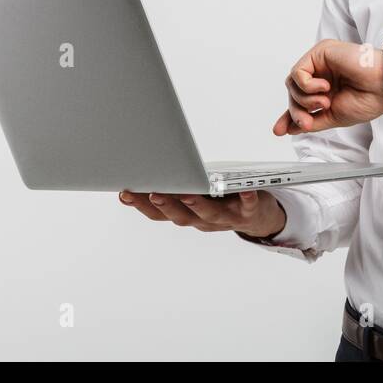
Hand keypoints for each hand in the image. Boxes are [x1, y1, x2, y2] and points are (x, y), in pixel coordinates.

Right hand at [119, 189, 285, 238]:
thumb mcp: (196, 193)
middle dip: (165, 205)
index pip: (159, 213)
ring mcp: (226, 218)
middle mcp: (203, 220)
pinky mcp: (249, 211)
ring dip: (197, 205)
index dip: (141, 205)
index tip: (124, 192)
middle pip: (181, 216)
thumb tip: (151, 163)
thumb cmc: (222, 200)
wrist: (259, 217)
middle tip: (153, 193)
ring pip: (209, 214)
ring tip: (188, 193)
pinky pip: (248, 205)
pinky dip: (247, 198)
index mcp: (187, 214)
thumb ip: (177, 184)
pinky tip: (245, 190)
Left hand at [274, 39, 382, 134]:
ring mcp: (321, 62)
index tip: (280, 130)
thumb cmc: (370, 99)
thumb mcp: (334, 117)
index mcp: (327, 88)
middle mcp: (323, 73)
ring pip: (293, 82)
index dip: (290, 115)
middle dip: (297, 111)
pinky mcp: (321, 52)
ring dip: (304, 99)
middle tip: (309, 121)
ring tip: (325, 102)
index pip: (301, 100)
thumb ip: (311, 120)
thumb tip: (290, 128)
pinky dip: (307, 86)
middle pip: (293, 92)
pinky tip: (325, 88)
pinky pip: (298, 72)